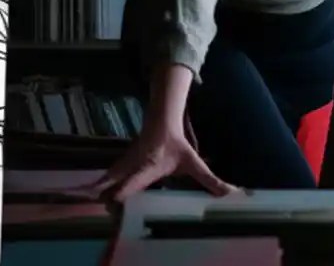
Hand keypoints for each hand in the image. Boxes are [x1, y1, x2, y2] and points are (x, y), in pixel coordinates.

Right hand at [79, 120, 237, 203]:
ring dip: (103, 191)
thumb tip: (231, 194)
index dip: (121, 195)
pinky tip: (103, 195)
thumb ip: (210, 180)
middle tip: (109, 213)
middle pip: (111, 183)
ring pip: (107, 178)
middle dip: (107, 197)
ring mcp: (124, 163)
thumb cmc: (176, 143)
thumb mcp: (193, 162)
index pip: (130, 183)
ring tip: (104, 207)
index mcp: (148, 167)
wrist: (161, 120)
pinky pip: (109, 176)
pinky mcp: (121, 162)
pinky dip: (105, 185)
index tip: (114, 207)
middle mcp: (132, 166)